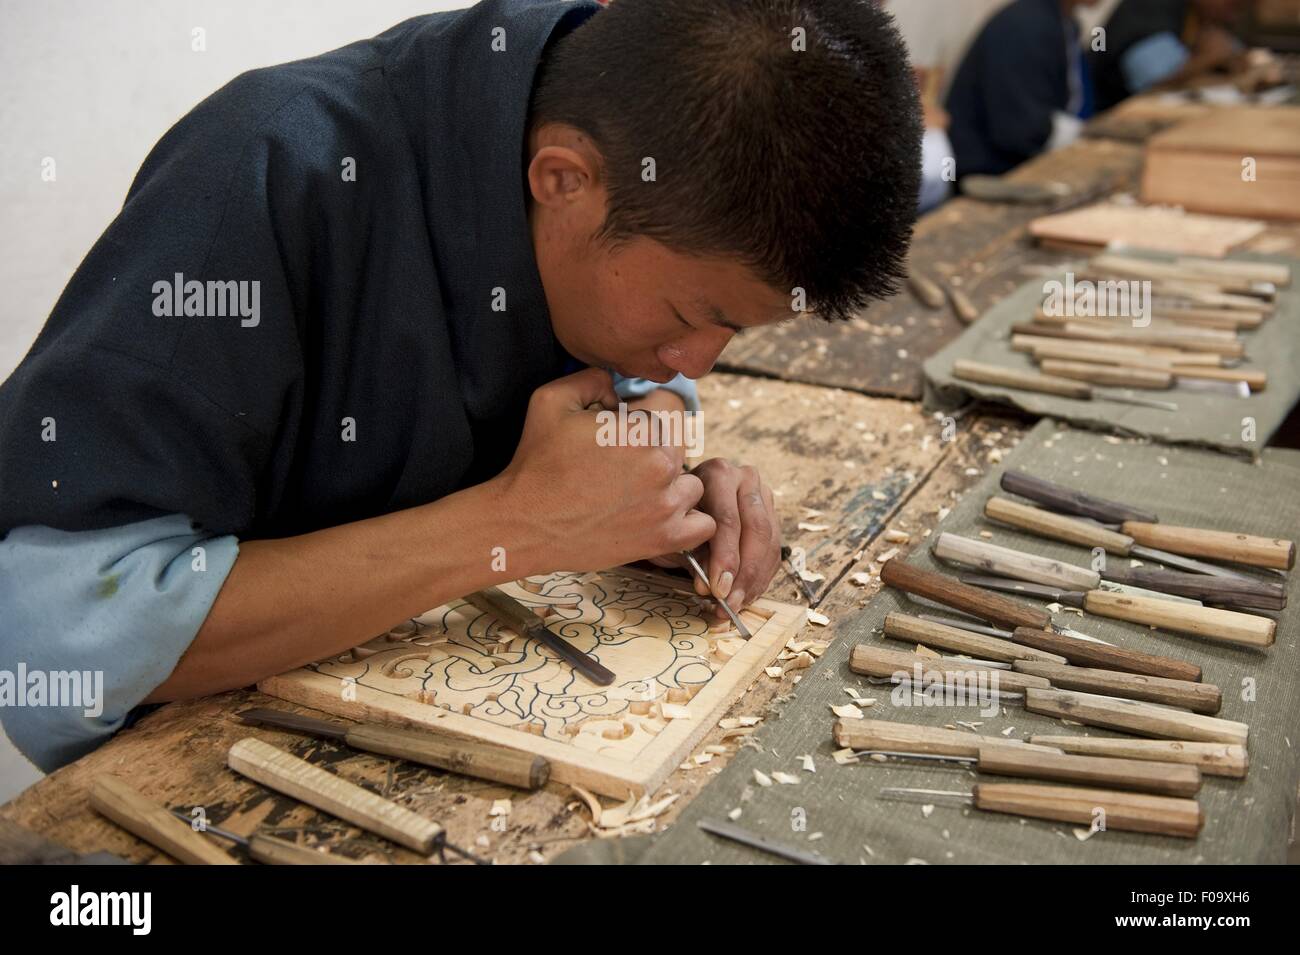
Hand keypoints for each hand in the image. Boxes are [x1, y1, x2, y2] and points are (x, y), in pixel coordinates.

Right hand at [497, 369, 714, 572]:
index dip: (643, 418)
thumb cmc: (536, 463)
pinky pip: (703, 526)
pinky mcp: (663, 538)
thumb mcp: (552, 400)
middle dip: (655, 450)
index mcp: (641, 430)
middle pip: (681, 446)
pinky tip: (660, 516)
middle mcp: (661, 466)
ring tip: (636, 493)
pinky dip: (689, 521)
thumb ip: (593, 378)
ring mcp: (666, 506)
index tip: (620, 434)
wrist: (523, 524)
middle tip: (620, 467)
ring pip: (692, 485)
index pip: (669, 409)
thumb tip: (618, 388)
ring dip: (672, 486)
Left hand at [667, 458, 781, 618]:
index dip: (725, 558)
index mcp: (718, 474)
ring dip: (754, 579)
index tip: (717, 589)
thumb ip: (691, 551)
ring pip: (769, 542)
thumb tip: (708, 587)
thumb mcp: (674, 527)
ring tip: (737, 605)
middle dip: (743, 572)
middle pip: (756, 530)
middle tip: (730, 601)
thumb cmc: (673, 512)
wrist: (683, 497)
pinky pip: (774, 550)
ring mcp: (763, 496)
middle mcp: (746, 479)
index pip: (728, 520)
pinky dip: (761, 577)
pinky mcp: (772, 514)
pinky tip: (747, 595)